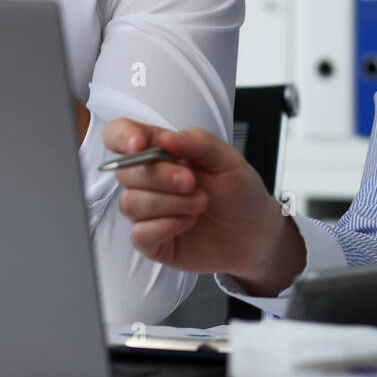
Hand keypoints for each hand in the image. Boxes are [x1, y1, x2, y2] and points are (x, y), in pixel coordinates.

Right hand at [103, 118, 304, 291]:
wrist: (255, 232)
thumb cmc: (239, 191)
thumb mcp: (227, 159)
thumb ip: (196, 142)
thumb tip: (164, 138)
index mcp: (161, 152)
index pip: (120, 135)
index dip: (122, 136)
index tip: (139, 145)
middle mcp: (149, 180)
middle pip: (124, 172)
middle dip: (159, 176)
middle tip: (192, 181)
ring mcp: (148, 211)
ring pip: (131, 203)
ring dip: (170, 203)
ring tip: (200, 203)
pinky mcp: (152, 241)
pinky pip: (140, 234)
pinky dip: (166, 226)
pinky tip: (189, 222)